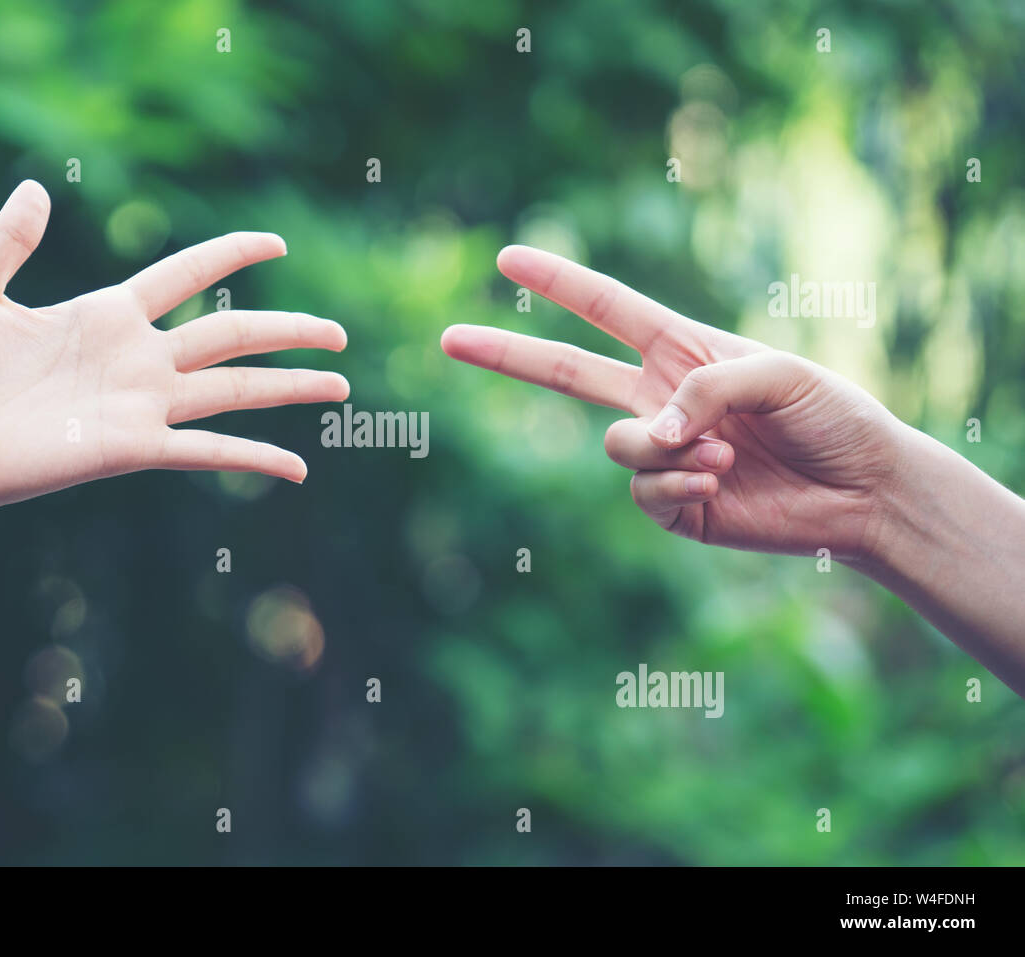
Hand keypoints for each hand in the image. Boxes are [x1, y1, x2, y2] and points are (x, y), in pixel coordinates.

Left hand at [0, 181, 348, 527]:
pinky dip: (255, 457)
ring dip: (291, 385)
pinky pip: (208, 450)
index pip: (188, 274)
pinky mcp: (134, 447)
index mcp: (109, 314)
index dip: (233, 253)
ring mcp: (142, 405)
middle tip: (340, 332)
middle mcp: (139, 358)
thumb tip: (37, 187)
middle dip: (290, 330)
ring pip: (237, 388)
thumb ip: (8, 241)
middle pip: (233, 333)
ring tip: (342, 384)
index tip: (278, 241)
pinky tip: (298, 468)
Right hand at [441, 245, 907, 561]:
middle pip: (564, 373)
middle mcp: (660, 399)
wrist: (865, 490)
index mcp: (682, 349)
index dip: (556, 281)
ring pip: (614, 445)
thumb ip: (702, 388)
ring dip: (663, 448)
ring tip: (724, 454)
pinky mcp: (673, 504)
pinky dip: (677, 484)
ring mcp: (663, 453)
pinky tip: (720, 481)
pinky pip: (642, 492)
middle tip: (447, 338)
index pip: (605, 308)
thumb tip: (646, 433)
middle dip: (506, 354)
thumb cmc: (834, 415)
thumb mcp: (777, 374)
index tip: (507, 258)